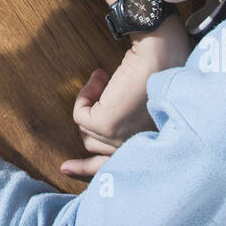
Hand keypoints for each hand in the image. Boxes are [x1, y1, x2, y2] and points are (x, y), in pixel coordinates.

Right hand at [61, 15, 194, 179]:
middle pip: (96, 150)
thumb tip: (96, 126)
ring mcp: (121, 138)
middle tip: (65, 166)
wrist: (160, 55)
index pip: (118, 165)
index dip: (91, 169)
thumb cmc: (156, 71)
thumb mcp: (141, 103)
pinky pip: (80, 115)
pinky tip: (100, 77)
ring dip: (89, 103)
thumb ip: (126, 120)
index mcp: (149, 145)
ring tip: (103, 80)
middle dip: (81, 162)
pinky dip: (85, 94)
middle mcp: (137, 146)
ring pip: (87, 130)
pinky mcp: (108, 125)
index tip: (68, 170)